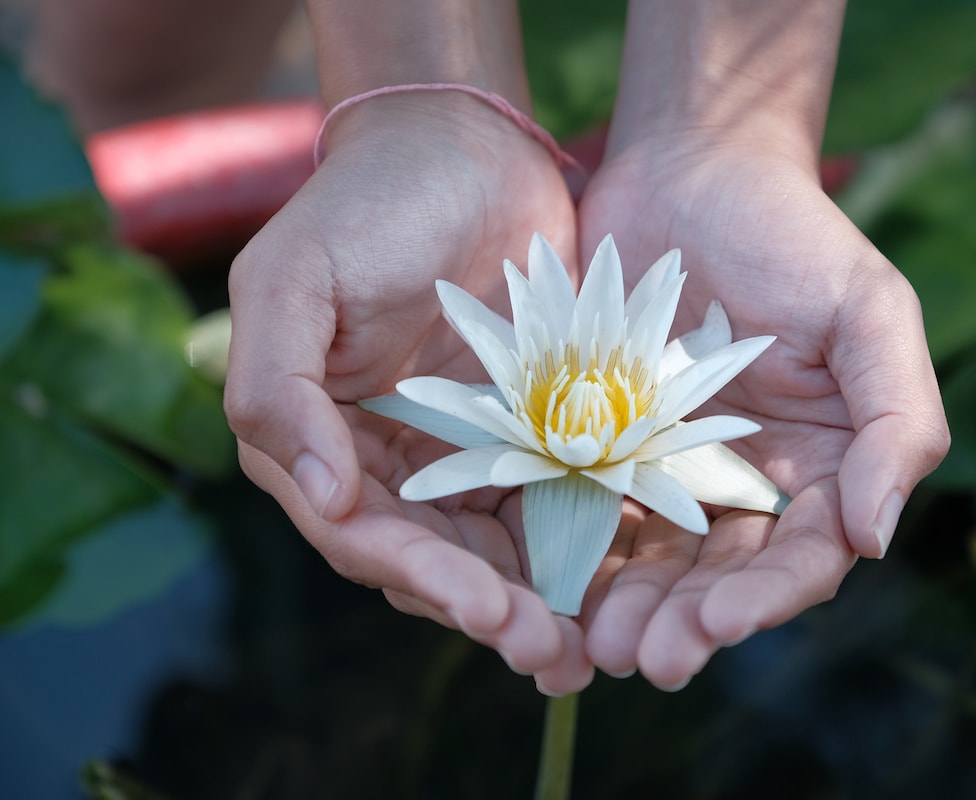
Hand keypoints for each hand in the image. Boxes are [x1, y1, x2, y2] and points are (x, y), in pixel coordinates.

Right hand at [224, 94, 591, 693]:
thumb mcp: (294, 281)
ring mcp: (456, 452)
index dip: (424, 579)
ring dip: (537, 603)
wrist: (465, 149)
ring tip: (587, 650)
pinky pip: (547, 505)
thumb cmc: (370, 206)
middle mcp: (384, 462)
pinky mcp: (524, 433)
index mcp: (319, 440)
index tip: (489, 611)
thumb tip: (323, 501)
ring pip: (493, 551)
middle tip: (552, 655)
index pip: (366, 535)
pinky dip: (575, 548)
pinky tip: (616, 585)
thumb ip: (276, 391)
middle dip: (490, 612)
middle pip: (433, 561)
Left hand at [575, 136, 949, 689]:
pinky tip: (551, 589)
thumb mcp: (870, 311)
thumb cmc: (792, 234)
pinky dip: (577, 555)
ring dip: (628, 608)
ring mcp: (673, 468)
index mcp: (824, 464)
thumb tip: (875, 539)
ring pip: (654, 561)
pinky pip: (593, 512)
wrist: (690, 170)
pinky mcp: (606, 445)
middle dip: (687, 623)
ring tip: (593, 646)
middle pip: (723, 575)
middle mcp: (750, 481)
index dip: (767, 598)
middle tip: (644, 660)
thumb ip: (898, 422)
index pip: (804, 555)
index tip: (719, 625)